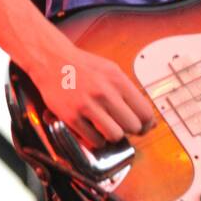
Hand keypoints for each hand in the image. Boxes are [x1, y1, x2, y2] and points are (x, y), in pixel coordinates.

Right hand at [30, 46, 156, 148]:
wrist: (52, 60)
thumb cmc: (83, 66)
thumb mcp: (111, 71)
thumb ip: (129, 92)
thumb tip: (148, 117)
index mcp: (118, 80)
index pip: (144, 112)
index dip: (147, 124)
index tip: (143, 127)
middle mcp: (105, 93)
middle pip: (133, 126)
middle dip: (131, 131)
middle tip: (124, 127)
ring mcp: (87, 105)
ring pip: (115, 135)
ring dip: (113, 136)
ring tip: (108, 129)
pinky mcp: (72, 117)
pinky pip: (93, 140)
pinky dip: (96, 140)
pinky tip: (93, 130)